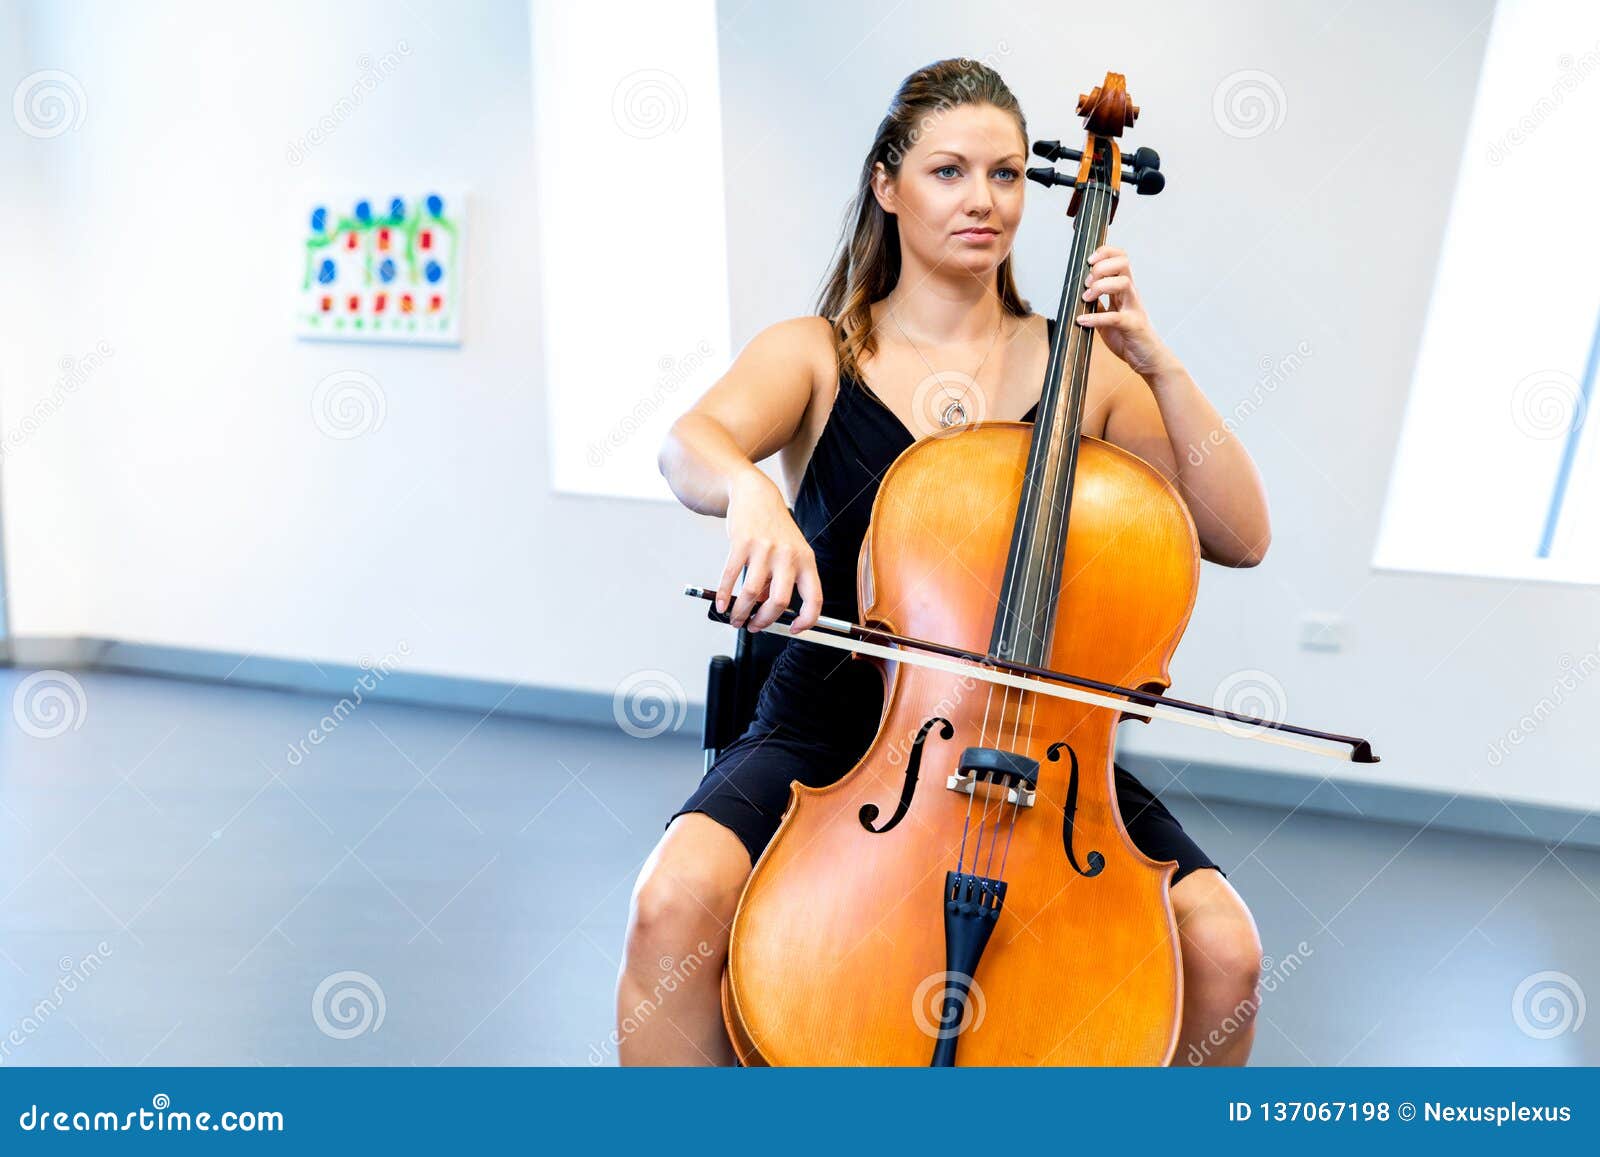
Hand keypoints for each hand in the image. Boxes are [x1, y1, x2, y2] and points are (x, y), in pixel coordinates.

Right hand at [716, 469, 822, 633]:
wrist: (756, 495)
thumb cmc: (774, 527)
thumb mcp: (788, 552)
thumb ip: (780, 580)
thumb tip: (763, 608)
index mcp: (806, 561)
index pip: (814, 599)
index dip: (807, 620)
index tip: (794, 629)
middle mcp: (788, 556)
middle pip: (780, 601)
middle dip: (764, 621)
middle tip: (754, 626)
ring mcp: (765, 549)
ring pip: (752, 593)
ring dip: (741, 612)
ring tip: (735, 618)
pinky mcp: (742, 543)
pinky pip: (731, 576)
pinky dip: (724, 595)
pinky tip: (721, 603)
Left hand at [1074, 246, 1176, 377]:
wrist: (1148, 359)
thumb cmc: (1128, 336)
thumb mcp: (1108, 317)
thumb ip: (1097, 305)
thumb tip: (1078, 296)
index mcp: (1124, 289)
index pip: (1120, 258)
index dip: (1104, 253)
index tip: (1088, 261)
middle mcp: (1131, 294)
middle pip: (1123, 263)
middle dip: (1100, 268)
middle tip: (1087, 284)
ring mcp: (1133, 308)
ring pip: (1123, 283)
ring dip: (1100, 286)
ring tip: (1086, 298)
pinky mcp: (1132, 326)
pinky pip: (1115, 317)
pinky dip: (1096, 318)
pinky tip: (1083, 321)